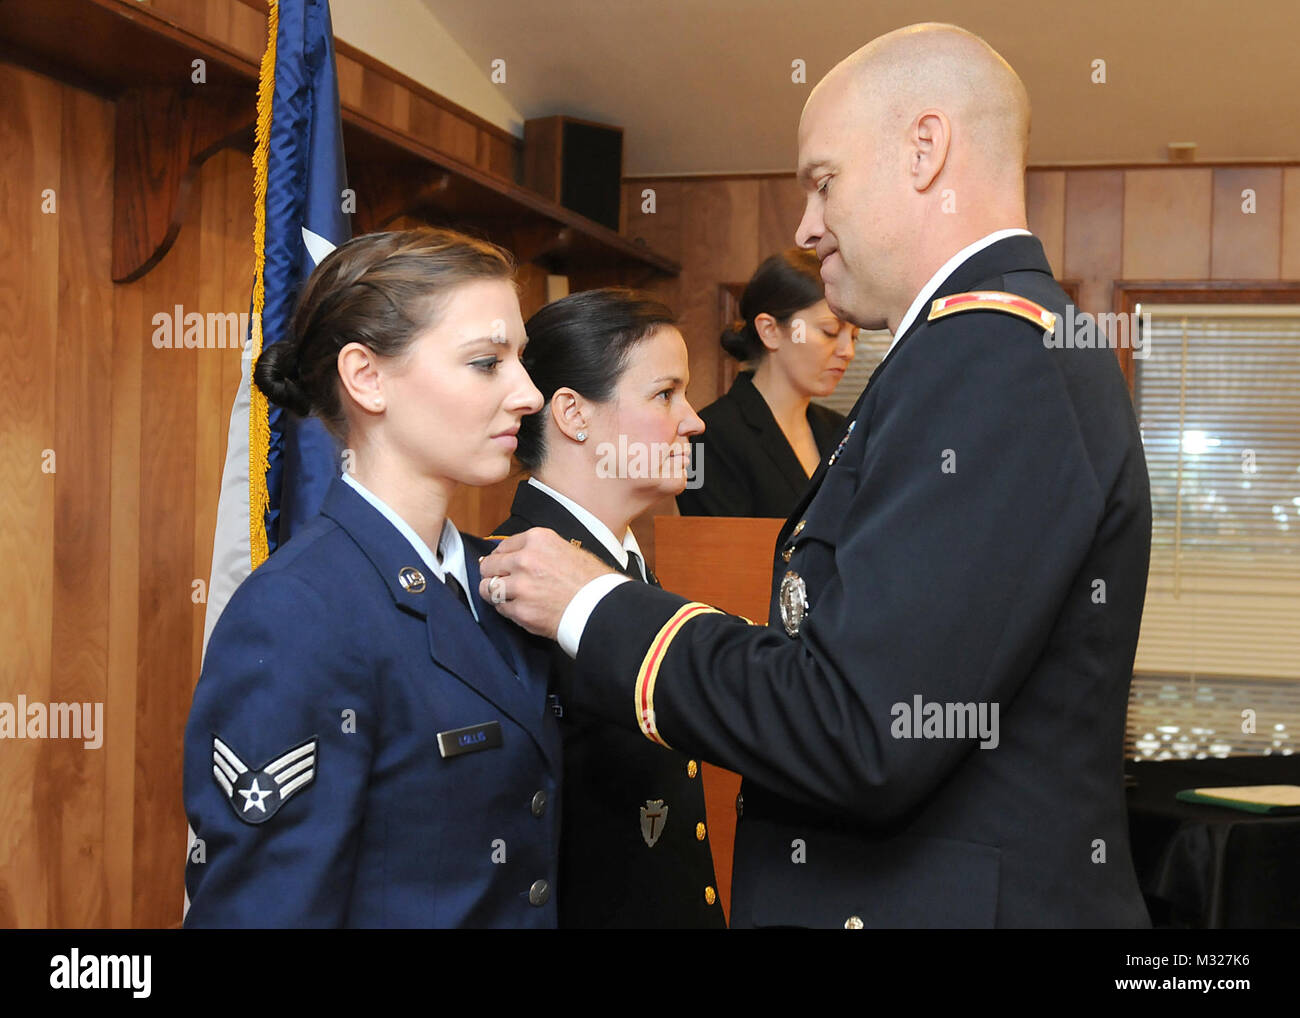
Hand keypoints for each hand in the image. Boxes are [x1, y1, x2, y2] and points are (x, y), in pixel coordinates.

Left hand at [478, 527, 614, 639]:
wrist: (601, 606)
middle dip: (492, 573)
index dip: (501, 557)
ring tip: (507, 596)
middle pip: (489, 565)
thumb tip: (513, 555)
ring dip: (495, 592)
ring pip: (487, 588)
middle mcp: (525, 560)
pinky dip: (507, 609)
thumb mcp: (566, 548)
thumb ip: (538, 550)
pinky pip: (500, 608)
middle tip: (499, 580)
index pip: (502, 546)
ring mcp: (520, 586)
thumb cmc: (591, 579)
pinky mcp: (520, 610)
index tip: (502, 564)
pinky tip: (521, 608)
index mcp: (537, 539)